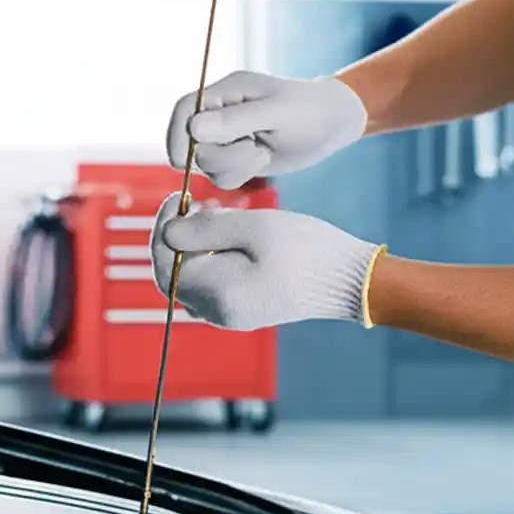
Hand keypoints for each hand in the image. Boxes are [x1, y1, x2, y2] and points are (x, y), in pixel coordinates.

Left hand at [150, 193, 383, 330]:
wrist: (351, 281)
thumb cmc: (307, 250)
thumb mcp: (254, 228)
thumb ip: (204, 229)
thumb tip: (167, 233)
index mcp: (217, 295)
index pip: (165, 265)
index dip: (162, 230)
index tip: (176, 198)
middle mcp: (218, 313)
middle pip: (176, 273)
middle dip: (179, 236)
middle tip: (195, 202)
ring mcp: (231, 315)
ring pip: (194, 277)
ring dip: (196, 244)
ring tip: (216, 211)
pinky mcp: (245, 309)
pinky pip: (213, 283)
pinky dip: (212, 256)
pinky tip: (231, 233)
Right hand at [166, 71, 367, 188]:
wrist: (331, 125)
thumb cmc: (308, 111)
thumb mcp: (276, 113)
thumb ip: (235, 120)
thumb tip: (194, 128)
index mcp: (224, 92)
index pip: (183, 110)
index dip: (176, 135)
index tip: (181, 160)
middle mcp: (218, 114)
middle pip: (191, 144)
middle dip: (220, 156)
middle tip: (254, 148)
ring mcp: (225, 138)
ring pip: (205, 164)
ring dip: (233, 167)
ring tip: (262, 152)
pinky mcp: (234, 158)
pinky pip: (220, 177)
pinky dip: (239, 176)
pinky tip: (262, 160)